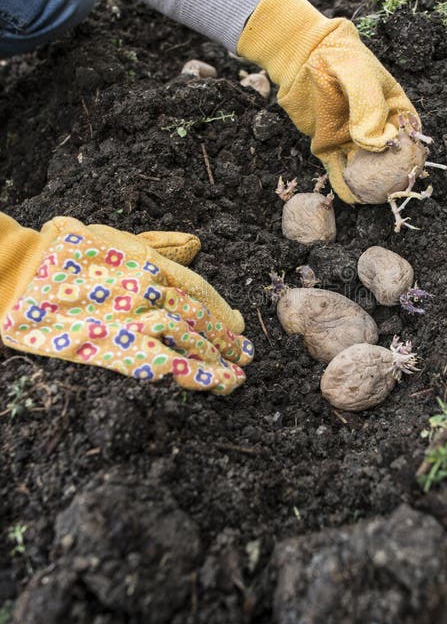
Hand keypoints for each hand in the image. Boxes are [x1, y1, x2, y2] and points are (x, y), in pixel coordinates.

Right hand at [0, 215, 252, 393]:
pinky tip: (213, 385)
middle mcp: (152, 292)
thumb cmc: (66, 251)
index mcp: (151, 265)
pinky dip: (194, 375)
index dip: (221, 312)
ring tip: (236, 377)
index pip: (199, 291)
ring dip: (218, 361)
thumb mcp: (116, 237)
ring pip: (190, 341)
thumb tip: (196, 243)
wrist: (24, 274)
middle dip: (226, 340)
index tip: (236, 325)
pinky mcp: (119, 348)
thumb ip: (160, 245)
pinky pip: (167, 364)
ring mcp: (137, 319)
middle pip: (199, 318)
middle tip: (245, 355)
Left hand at [237, 0, 421, 202]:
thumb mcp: (360, 76)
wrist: (303, 56)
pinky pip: (339, 169)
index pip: (409, 135)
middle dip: (391, 176)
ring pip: (363, 167)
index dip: (412, 152)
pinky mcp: (328, 145)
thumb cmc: (340, 59)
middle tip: (392, 190)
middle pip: (388, 158)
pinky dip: (344, 184)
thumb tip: (373, 144)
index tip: (411, 167)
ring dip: (368, 185)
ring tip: (374, 200)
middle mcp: (375, 127)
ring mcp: (351, 138)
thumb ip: (368, 108)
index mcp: (393, 108)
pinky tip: (352, 198)